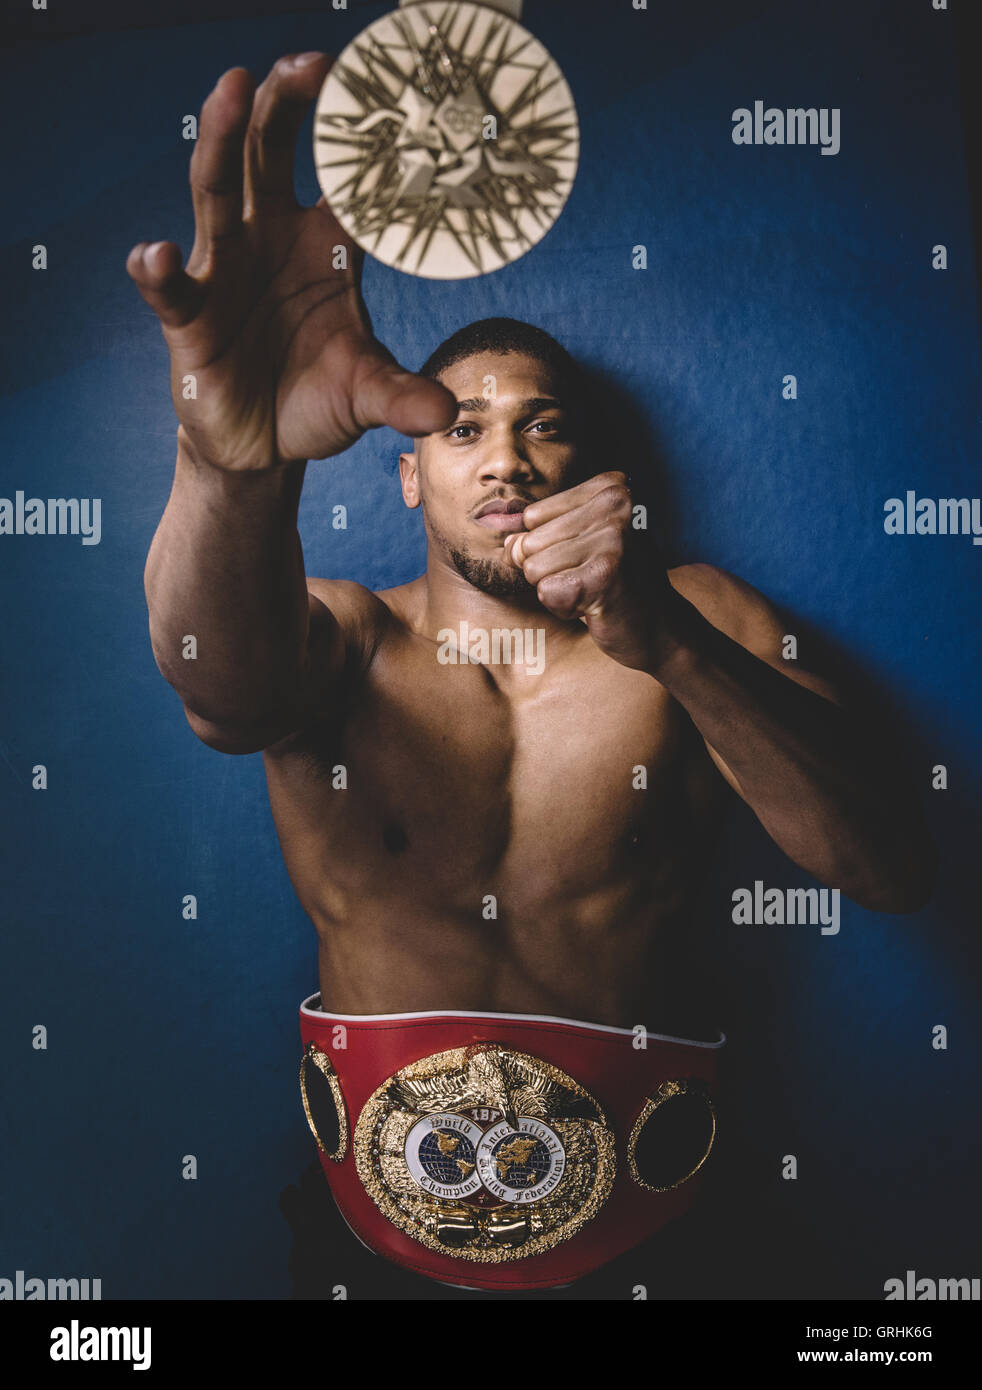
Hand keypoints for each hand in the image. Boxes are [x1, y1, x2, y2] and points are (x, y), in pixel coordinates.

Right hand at [126, 55, 456, 470]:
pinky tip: (158, 254)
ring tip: (231, 88)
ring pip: (217, 188)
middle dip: (288, 103)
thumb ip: (401, 395)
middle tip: (310, 62)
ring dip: (223, 139)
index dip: (368, 141)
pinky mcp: (188, 314)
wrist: (264, 446)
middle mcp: (271, 238)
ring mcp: (224, 268)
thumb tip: (446, 409)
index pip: (348, 180)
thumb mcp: (367, 395)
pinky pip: (169, 286)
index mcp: (325, 244)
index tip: (392, 97)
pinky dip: (158, 269)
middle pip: (272, 151)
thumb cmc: (318, 399)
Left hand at [502, 471, 671, 669]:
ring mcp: (613, 536)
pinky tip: (596, 605)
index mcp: (610, 486)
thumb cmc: (614, 583)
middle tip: (591, 578)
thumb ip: (534, 536)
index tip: (588, 557)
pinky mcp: (606, 573)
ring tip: (594, 590)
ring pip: (535, 568)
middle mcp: (616, 502)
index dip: (549, 548)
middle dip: (550, 572)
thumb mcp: (574, 545)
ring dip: (558, 590)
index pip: (532, 517)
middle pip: (530, 542)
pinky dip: (565, 608)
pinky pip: (548, 592)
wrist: (660, 627)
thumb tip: (507, 544)